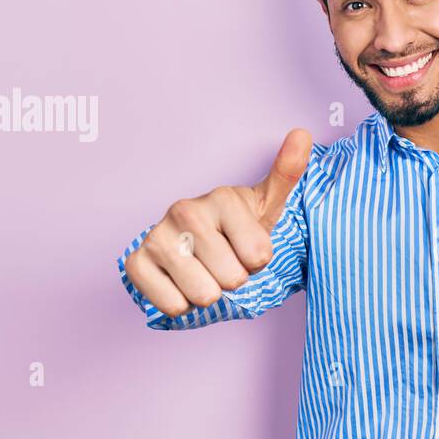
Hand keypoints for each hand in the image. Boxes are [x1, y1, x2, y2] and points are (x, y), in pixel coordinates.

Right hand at [124, 128, 311, 317]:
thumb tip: (302, 133)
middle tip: (224, 262)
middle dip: (233, 280)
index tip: (246, 247)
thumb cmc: (236, 228)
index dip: (258, 264)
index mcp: (222, 197)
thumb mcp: (268, 204)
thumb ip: (287, 173)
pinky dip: (181, 304)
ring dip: (208, 295)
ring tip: (204, 272)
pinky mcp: (136, 262)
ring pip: (203, 295)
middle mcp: (185, 210)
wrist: (194, 245)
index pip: (259, 258)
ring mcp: (156, 235)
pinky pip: (172, 305)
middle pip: (232, 279)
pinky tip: (181, 283)